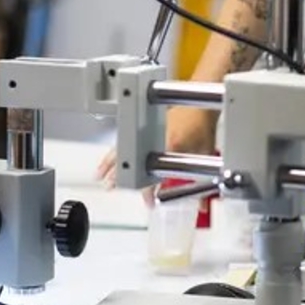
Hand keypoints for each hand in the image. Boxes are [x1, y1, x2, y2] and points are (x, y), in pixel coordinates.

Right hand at [98, 109, 216, 206]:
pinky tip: (109, 155)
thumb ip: (199, 181)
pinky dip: (114, 149)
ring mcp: (146, 130)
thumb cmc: (202, 124)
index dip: (148, 192)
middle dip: (118, 176)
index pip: (152, 175)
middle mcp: (152, 138)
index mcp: (167, 146)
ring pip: (122, 147)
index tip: (148, 202)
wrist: (200, 101)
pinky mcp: (144, 124)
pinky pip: (124, 139)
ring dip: (109, 163)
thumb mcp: (204, 154)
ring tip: (100, 174)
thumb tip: (201, 203)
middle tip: (110, 187)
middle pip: (129, 160)